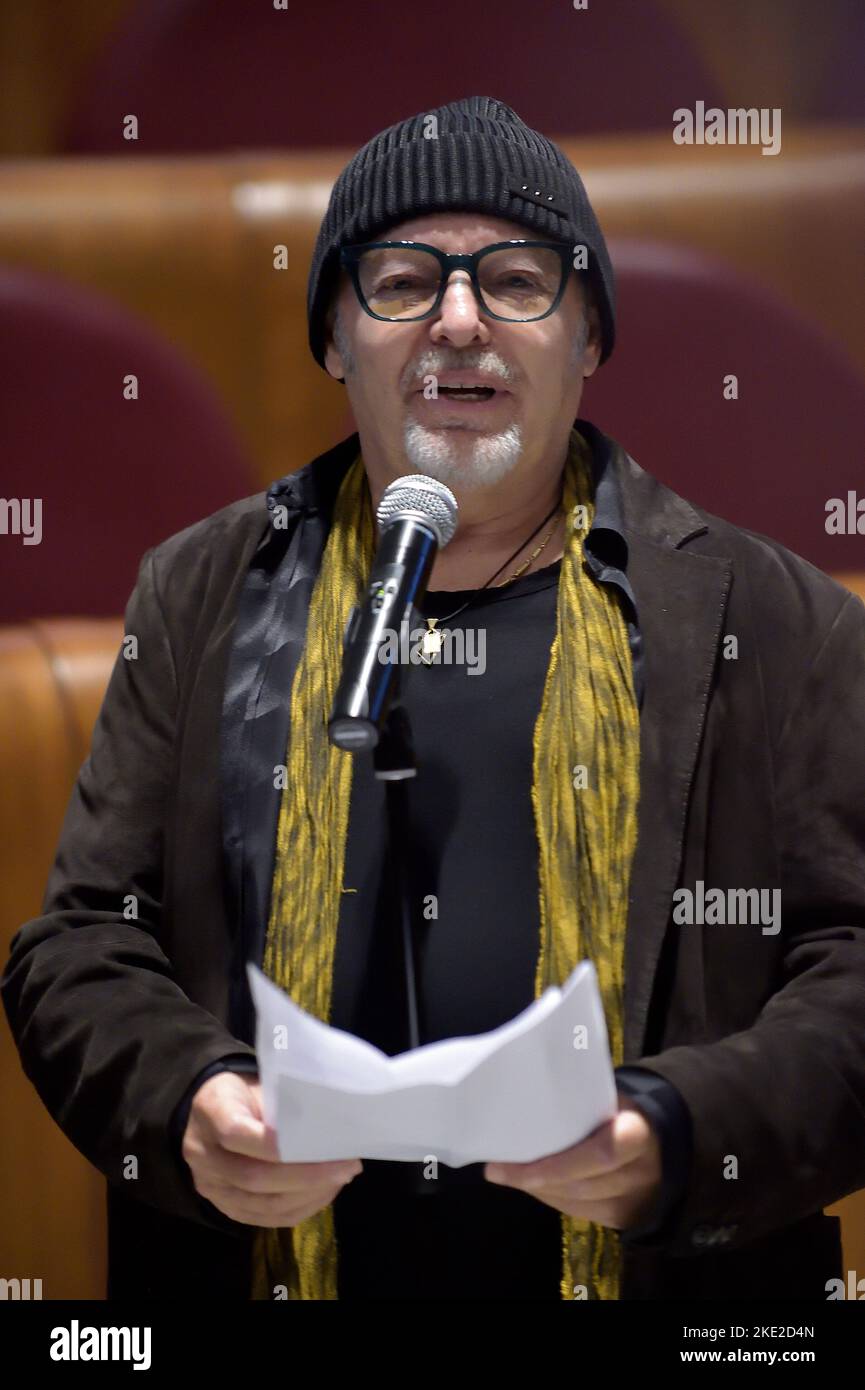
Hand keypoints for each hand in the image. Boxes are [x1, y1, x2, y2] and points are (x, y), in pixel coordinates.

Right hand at [181, 1070, 362, 1225]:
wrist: (209, 1115)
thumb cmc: (245, 1093)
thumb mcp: (259, 1084)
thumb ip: (284, 1105)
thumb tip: (331, 1124)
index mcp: (211, 1112)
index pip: (235, 1132)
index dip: (273, 1143)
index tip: (317, 1140)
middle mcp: (204, 1156)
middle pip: (254, 1176)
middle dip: (307, 1175)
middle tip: (347, 1165)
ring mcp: (212, 1188)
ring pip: (262, 1203)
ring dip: (309, 1194)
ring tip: (342, 1177)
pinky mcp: (226, 1208)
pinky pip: (266, 1218)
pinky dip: (301, 1208)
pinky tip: (324, 1192)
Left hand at [483, 1092, 661, 1230]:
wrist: (661, 1139)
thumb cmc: (620, 1110)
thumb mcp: (606, 1095)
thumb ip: (577, 1099)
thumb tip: (523, 1095)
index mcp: (637, 1132)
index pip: (601, 1153)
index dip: (556, 1164)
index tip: (515, 1157)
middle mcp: (641, 1171)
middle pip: (581, 1184)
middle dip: (536, 1179)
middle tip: (497, 1170)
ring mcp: (635, 1199)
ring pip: (577, 1203)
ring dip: (539, 1190)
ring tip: (508, 1175)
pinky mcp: (624, 1218)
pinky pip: (580, 1213)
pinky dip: (552, 1198)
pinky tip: (534, 1184)